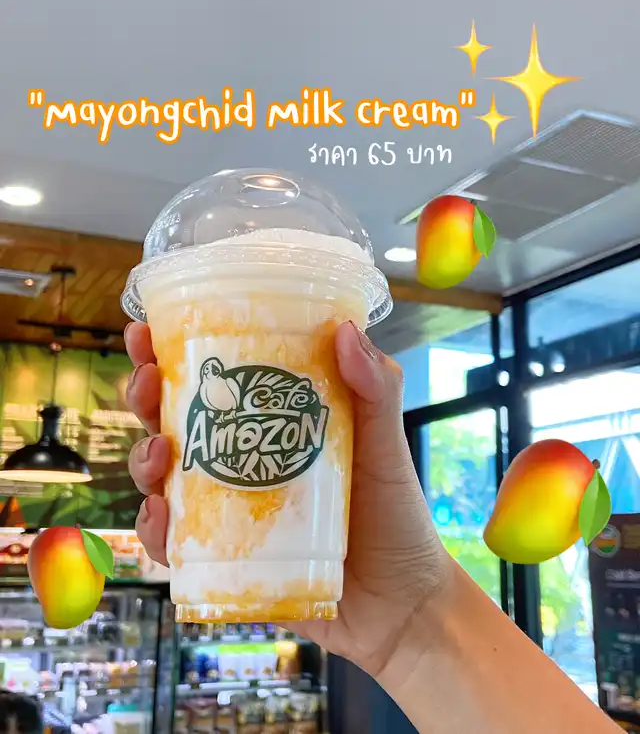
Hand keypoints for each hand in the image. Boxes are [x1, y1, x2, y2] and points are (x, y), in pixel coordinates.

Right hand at [125, 320, 450, 676]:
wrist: (402, 604)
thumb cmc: (396, 515)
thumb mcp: (387, 444)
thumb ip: (375, 389)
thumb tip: (344, 330)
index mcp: (274, 423)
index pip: (219, 378)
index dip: (175, 352)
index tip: (147, 331)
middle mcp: (243, 460)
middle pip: (176, 420)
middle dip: (147, 396)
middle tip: (145, 381)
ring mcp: (231, 509)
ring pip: (165, 477)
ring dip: (144, 458)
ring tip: (160, 453)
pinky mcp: (226, 558)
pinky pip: (176, 543)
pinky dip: (156, 530)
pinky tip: (161, 517)